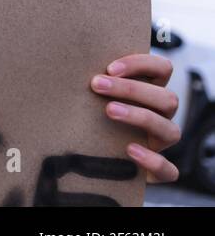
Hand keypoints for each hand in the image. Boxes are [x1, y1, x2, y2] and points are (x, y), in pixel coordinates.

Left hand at [91, 53, 179, 182]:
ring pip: (171, 130)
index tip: (109, 67)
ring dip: (140, 116)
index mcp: (151, 92)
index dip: (141, 64)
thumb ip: (93, 82)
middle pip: (167, 98)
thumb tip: (64, 65)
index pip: (162, 69)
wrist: (93, 161)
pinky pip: (169, 170)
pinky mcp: (159, 171)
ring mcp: (162, 143)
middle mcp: (162, 116)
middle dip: (131, 89)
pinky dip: (153, 160)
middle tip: (96, 84)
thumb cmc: (91, 117)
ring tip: (108, 110)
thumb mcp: (94, 96)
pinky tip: (129, 149)